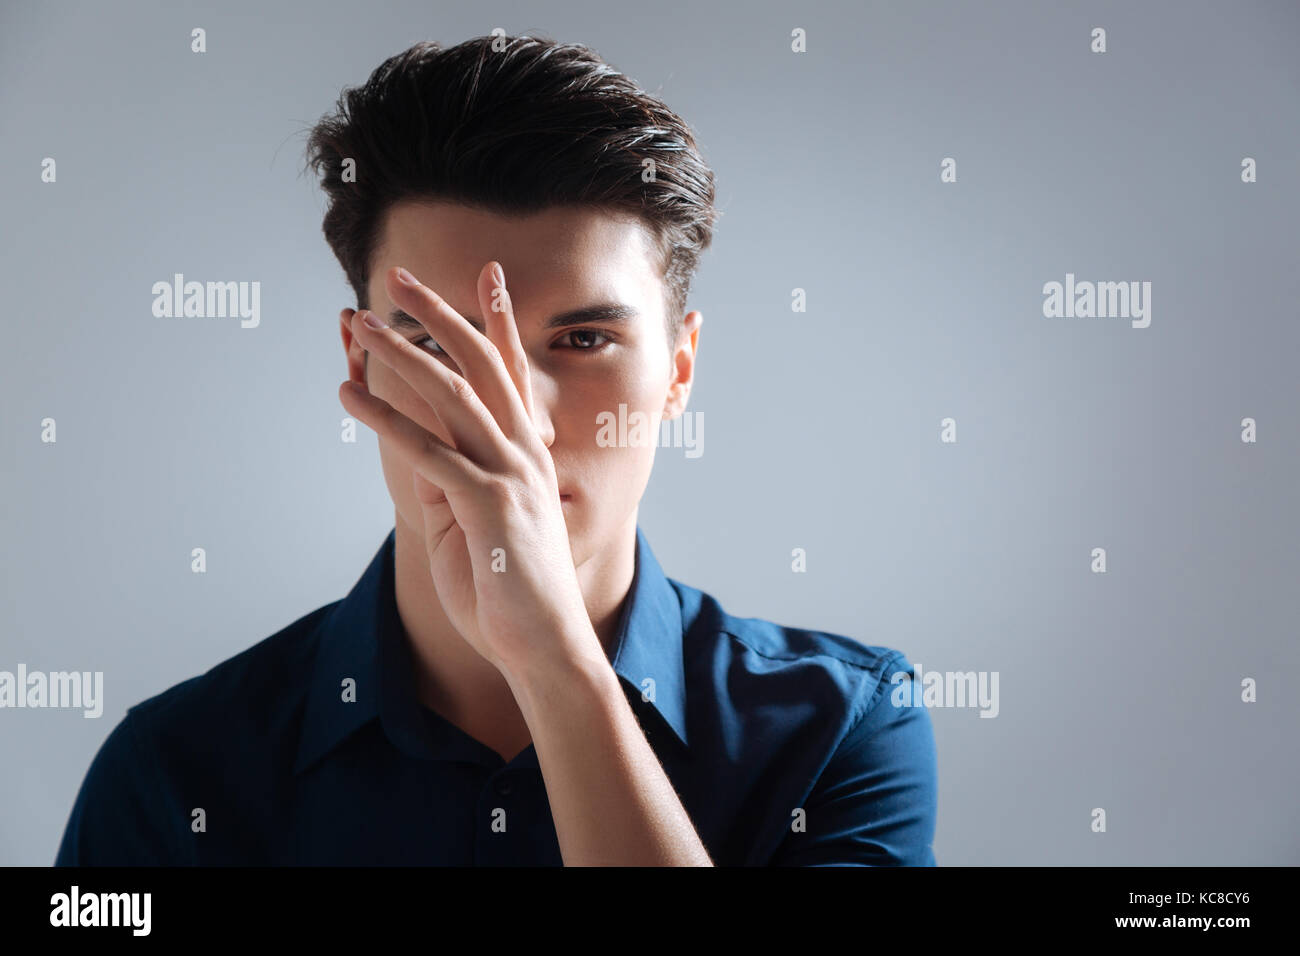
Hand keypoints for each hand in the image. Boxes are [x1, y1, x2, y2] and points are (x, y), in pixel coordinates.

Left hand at [339, 263, 599, 677]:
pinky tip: (349, 396)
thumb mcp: (476, 526)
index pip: (511, 374)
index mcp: (527, 456)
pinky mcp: (488, 503)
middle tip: (402, 278)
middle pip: (482, 364)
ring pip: (454, 393)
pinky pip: (428, 450)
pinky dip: (385, 418)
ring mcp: (510, 475)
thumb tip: (422, 452)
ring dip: (404, 352)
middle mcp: (524, 453)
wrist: (543, 644)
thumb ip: (455, 482)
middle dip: (442, 314)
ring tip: (361, 323)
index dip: (496, 321)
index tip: (485, 275)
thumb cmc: (510, 591)